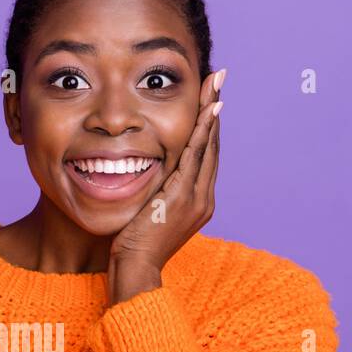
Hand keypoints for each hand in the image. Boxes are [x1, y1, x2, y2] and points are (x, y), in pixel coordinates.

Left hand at [107, 67, 224, 303]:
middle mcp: (203, 199)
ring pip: (208, 146)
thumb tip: (145, 180)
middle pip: (212, 145)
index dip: (208, 126)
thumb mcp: (146, 216)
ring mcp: (196, 199)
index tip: (210, 99)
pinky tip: (207, 110)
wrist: (135, 272)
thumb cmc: (132, 250)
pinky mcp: (183, 198)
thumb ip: (152, 196)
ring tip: (216, 83)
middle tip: (218, 79)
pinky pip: (196, 157)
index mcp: (196, 203)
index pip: (205, 156)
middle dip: (214, 110)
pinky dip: (203, 132)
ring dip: (212, 112)